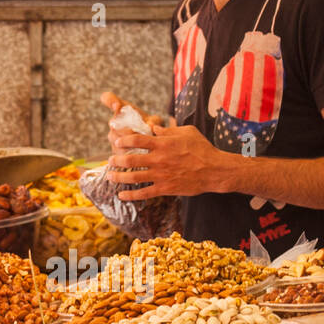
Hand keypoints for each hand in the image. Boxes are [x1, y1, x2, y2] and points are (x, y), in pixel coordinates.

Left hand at [107, 123, 224, 198]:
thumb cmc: (202, 148)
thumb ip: (168, 130)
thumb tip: (154, 127)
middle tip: (109, 160)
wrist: (214, 170)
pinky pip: (144, 193)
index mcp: (163, 143)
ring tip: (110, 176)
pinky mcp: (165, 189)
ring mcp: (161, 175)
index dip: (124, 140)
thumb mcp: (187, 132)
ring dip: (119, 177)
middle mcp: (159, 159)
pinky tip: (121, 196)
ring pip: (134, 177)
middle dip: (116, 160)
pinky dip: (131, 196)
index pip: (137, 139)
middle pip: (131, 159)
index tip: (117, 141)